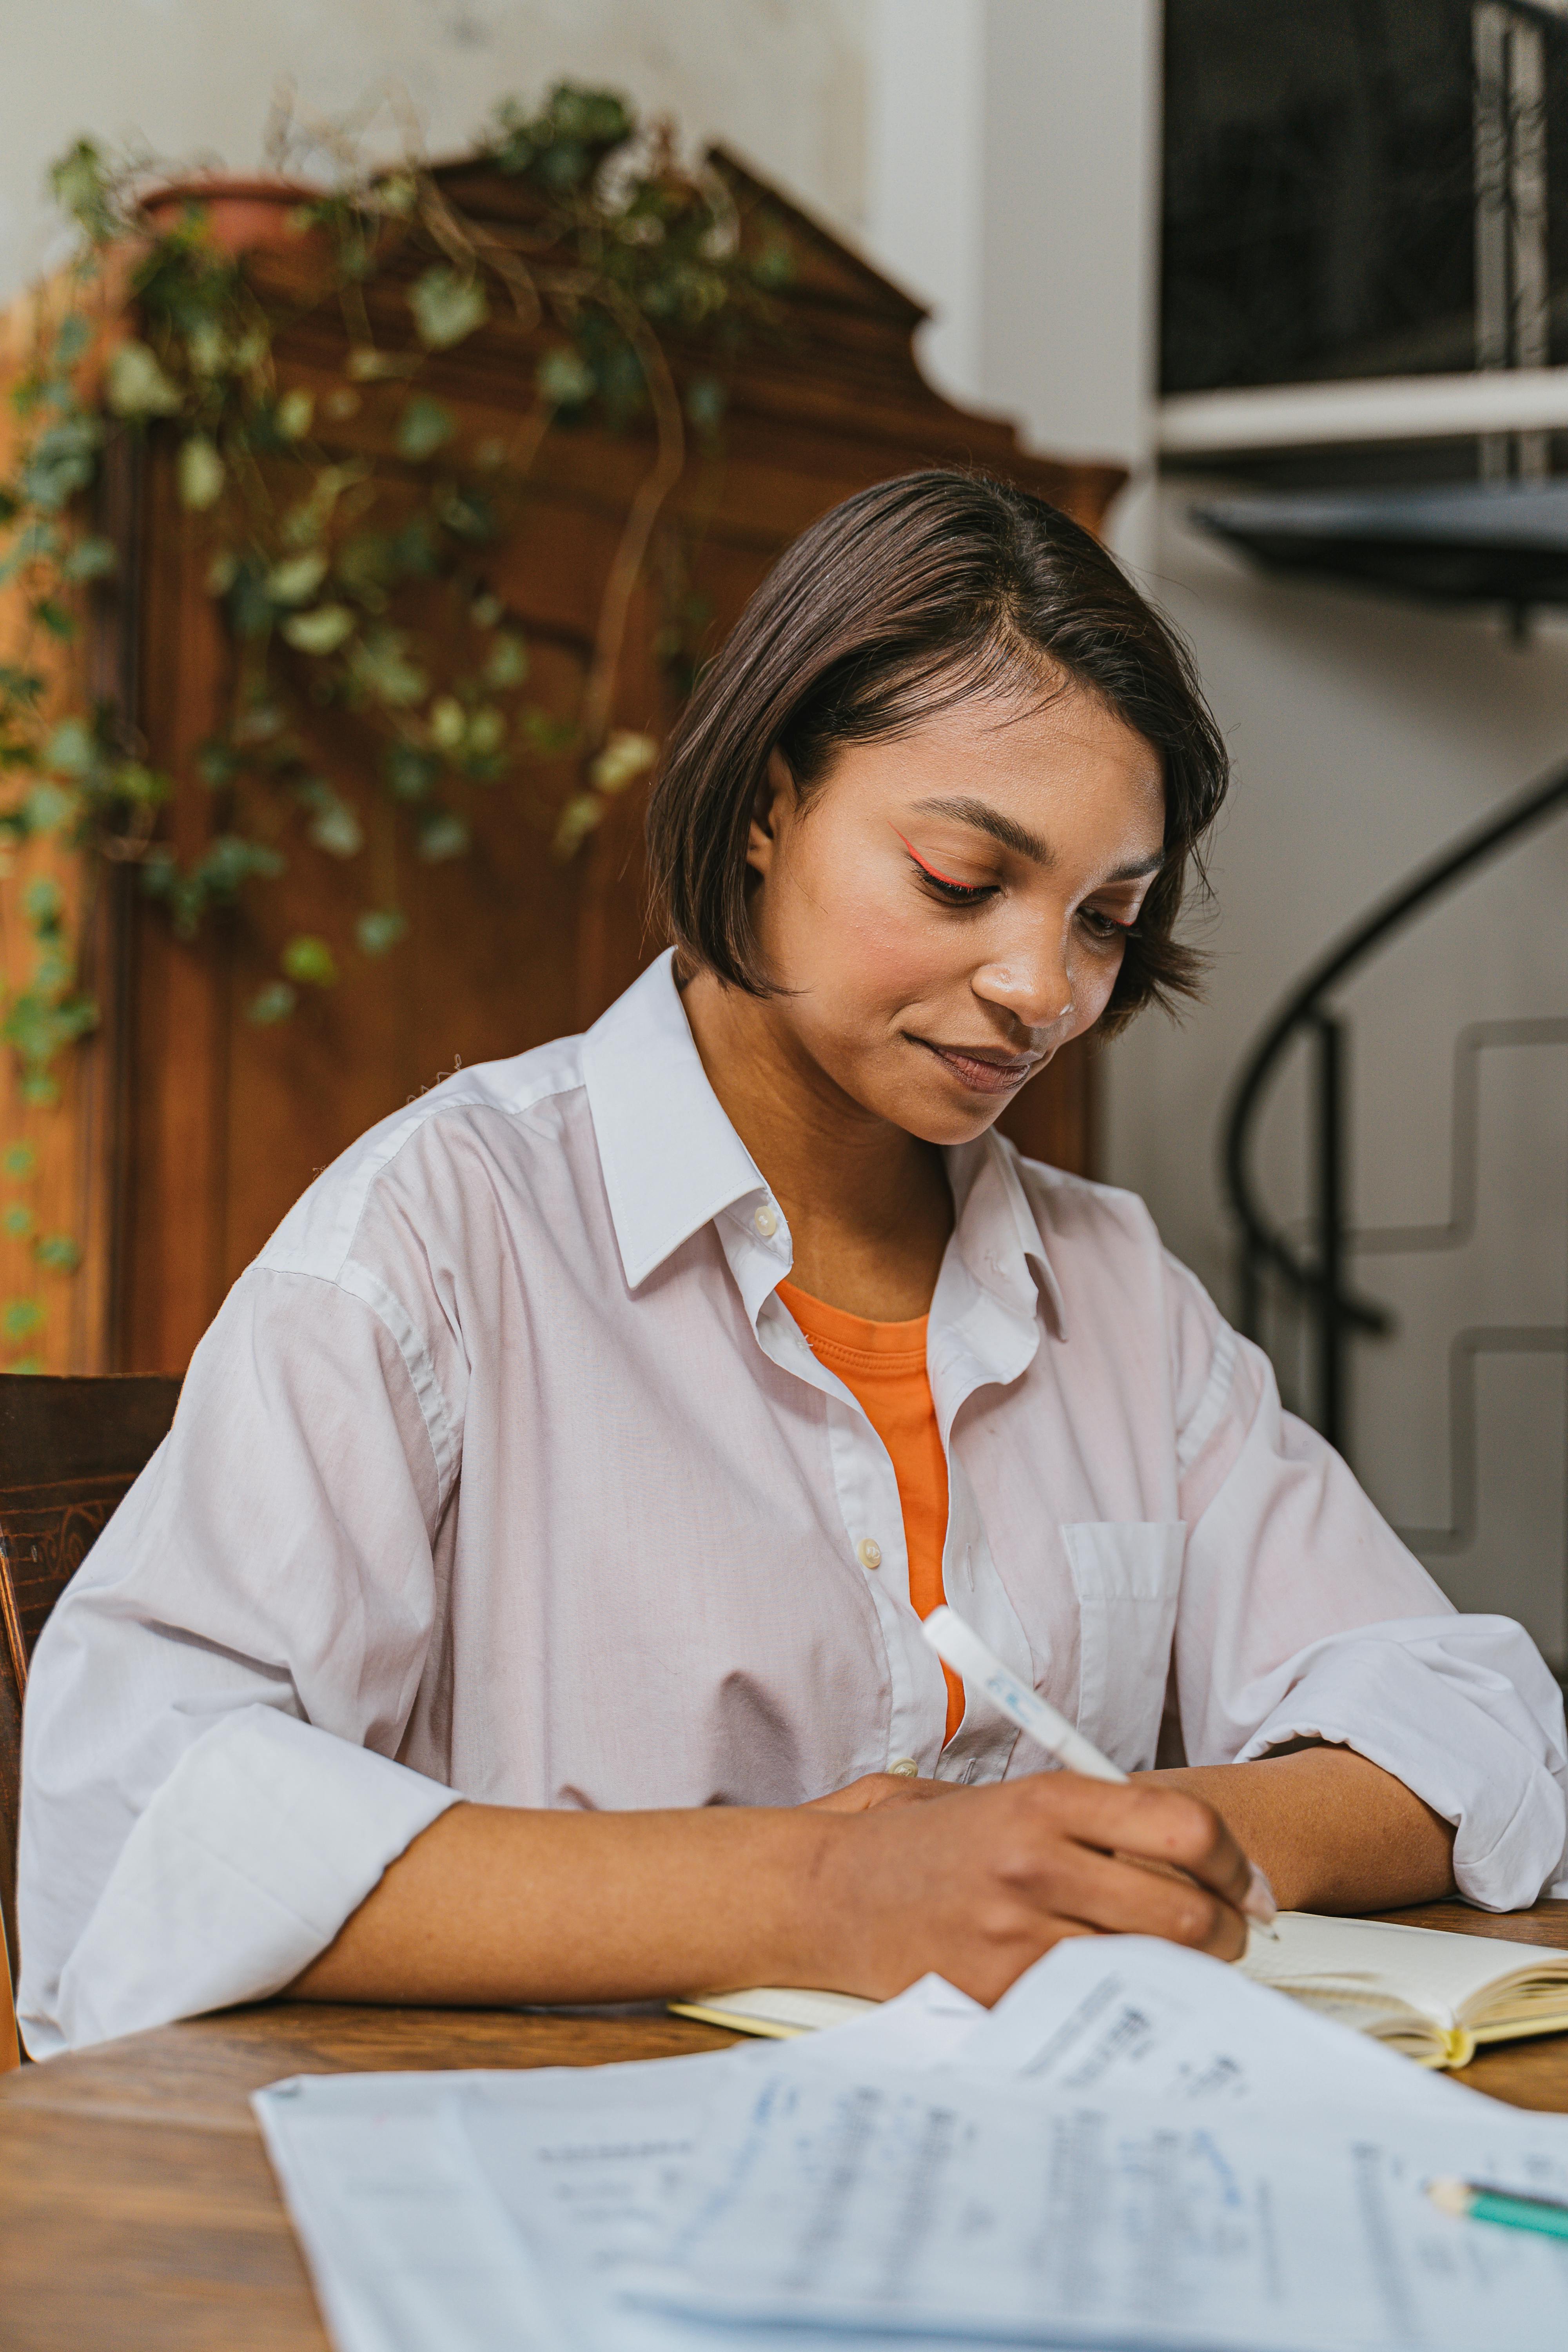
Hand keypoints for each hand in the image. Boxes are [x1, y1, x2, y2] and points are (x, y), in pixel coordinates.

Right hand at [800, 1771, 1252, 2004]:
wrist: (828, 1891)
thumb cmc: (924, 1844)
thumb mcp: (1007, 1799)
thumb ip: (1091, 1816)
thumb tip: (1197, 1854)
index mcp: (1046, 1800)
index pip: (1186, 1828)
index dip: (1235, 1863)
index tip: (1244, 1884)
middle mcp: (1037, 1862)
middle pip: (1186, 1911)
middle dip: (1225, 1932)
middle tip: (1224, 1935)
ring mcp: (1017, 1932)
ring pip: (1150, 1964)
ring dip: (1181, 1973)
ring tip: (1174, 1964)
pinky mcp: (997, 1989)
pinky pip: (1093, 2003)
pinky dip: (1118, 2000)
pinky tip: (1113, 1991)